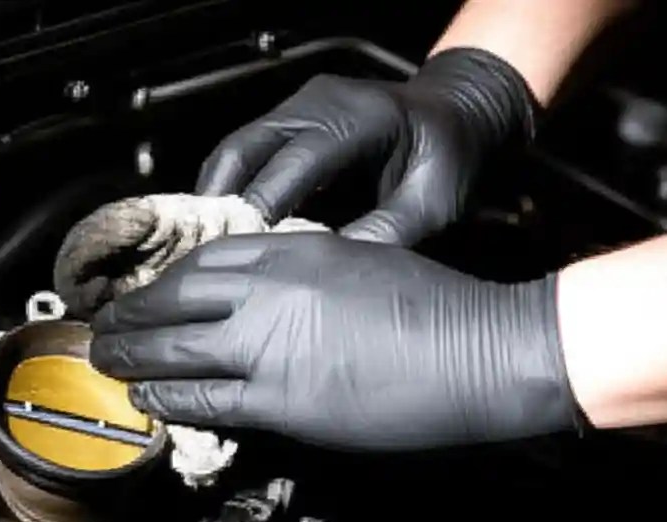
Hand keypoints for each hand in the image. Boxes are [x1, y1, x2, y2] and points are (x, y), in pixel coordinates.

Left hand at [89, 233, 583, 450]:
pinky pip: (206, 399)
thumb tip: (257, 292)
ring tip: (110, 366)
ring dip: (133, 360)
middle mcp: (272, 293)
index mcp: (294, 251)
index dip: (162, 283)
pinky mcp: (284, 401)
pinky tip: (147, 402)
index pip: (203, 262)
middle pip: (175, 302)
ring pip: (177, 351)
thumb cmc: (435, 305)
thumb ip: (303, 269)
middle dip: (129, 318)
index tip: (144, 294)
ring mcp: (273, 348)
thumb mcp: (360, 260)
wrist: (480, 350)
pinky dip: (168, 400)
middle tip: (104, 329)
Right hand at [196, 48, 536, 247]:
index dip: (262, 209)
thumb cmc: (450, 156)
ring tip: (209, 245)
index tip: (242, 254)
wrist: (457, 112)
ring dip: (218, 196)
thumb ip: (386, 233)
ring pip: (235, 148)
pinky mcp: (288, 115)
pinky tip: (227, 226)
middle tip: (210, 255)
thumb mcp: (434, 202)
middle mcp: (319, 103)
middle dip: (223, 204)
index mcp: (359, 119)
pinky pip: (243, 150)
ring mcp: (299, 105)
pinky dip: (229, 186)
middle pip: (245, 149)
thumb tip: (326, 273)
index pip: (294, 163)